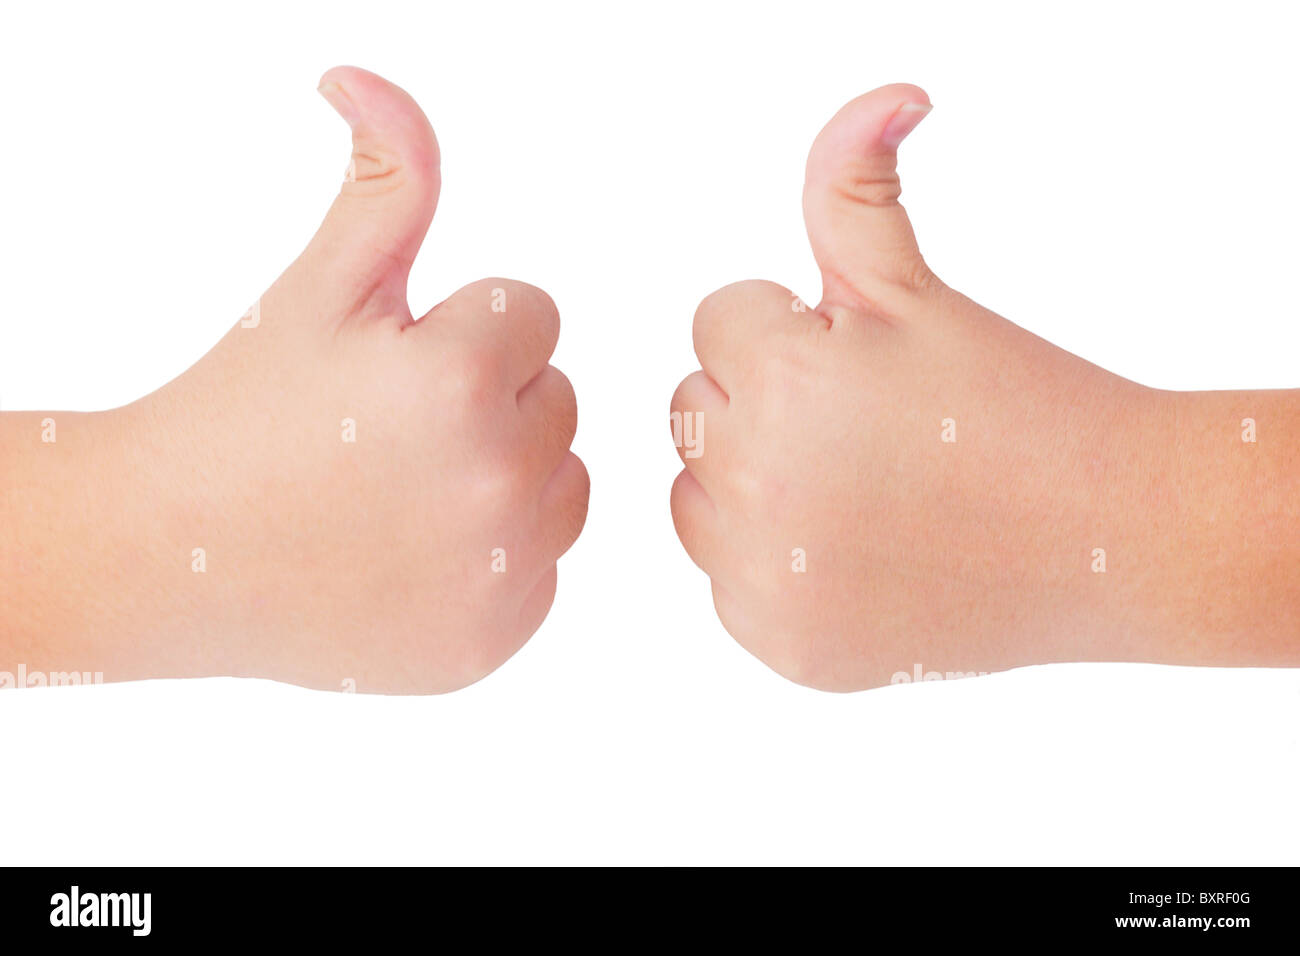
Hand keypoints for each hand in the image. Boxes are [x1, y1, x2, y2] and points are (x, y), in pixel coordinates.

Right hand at [1, 67, 588, 693]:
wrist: (172, 555)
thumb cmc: (244, 411)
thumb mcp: (318, 286)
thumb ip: (384, 185)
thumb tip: (363, 79)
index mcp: (462, 378)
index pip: (535, 315)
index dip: (456, 332)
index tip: (384, 372)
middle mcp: (499, 481)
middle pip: (557, 400)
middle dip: (487, 401)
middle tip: (386, 436)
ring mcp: (502, 574)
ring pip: (564, 482)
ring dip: (506, 477)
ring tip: (401, 492)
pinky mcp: (497, 640)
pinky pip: (545, 567)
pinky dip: (498, 561)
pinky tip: (412, 557)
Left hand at [670, 85, 1299, 690]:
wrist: (1105, 537)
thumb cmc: (1013, 400)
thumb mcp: (916, 287)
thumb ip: (854, 190)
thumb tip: (886, 100)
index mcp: (779, 380)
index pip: (716, 322)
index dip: (795, 334)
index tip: (868, 369)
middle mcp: (754, 486)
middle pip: (693, 410)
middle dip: (762, 403)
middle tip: (864, 430)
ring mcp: (766, 579)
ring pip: (695, 500)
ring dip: (752, 486)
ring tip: (860, 490)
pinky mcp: (781, 647)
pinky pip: (727, 582)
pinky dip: (775, 567)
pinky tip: (859, 553)